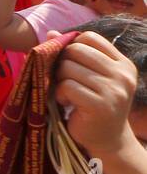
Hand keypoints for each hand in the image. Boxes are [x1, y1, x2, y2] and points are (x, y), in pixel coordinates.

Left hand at [55, 31, 139, 155]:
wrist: (107, 140)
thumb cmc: (94, 105)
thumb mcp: (88, 77)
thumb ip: (72, 54)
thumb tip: (50, 32)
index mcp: (123, 64)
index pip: (90, 37)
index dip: (72, 46)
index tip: (69, 63)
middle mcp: (122, 75)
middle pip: (76, 51)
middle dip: (62, 63)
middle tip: (63, 80)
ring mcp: (114, 90)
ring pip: (69, 68)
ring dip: (59, 80)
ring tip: (66, 93)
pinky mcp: (100, 105)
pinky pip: (67, 86)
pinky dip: (59, 93)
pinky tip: (66, 102)